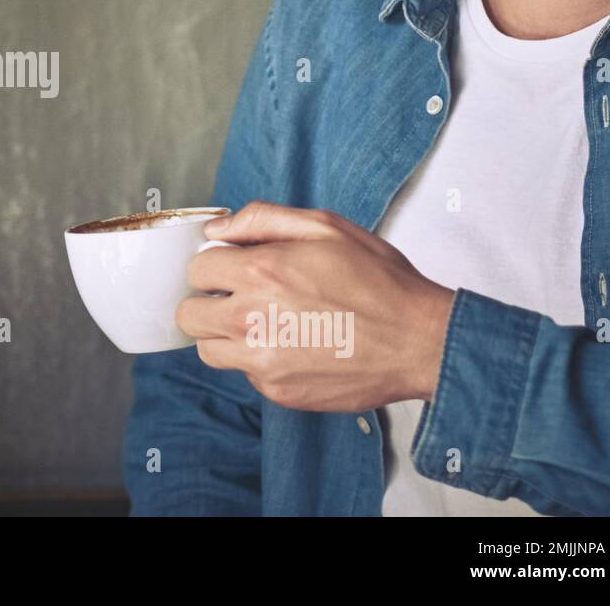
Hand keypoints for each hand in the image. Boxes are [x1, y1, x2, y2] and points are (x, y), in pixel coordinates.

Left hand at [176, 201, 455, 411]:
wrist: (420, 341)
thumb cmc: (378, 280)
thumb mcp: (325, 227)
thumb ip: (262, 219)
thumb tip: (216, 230)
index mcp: (260, 272)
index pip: (196, 269)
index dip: (215, 264)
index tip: (235, 267)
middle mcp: (251, 319)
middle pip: (189, 314)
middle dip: (209, 301)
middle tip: (240, 296)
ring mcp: (262, 362)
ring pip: (208, 350)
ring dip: (225, 335)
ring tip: (262, 322)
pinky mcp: (278, 391)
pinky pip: (244, 374)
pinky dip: (258, 360)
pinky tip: (293, 345)